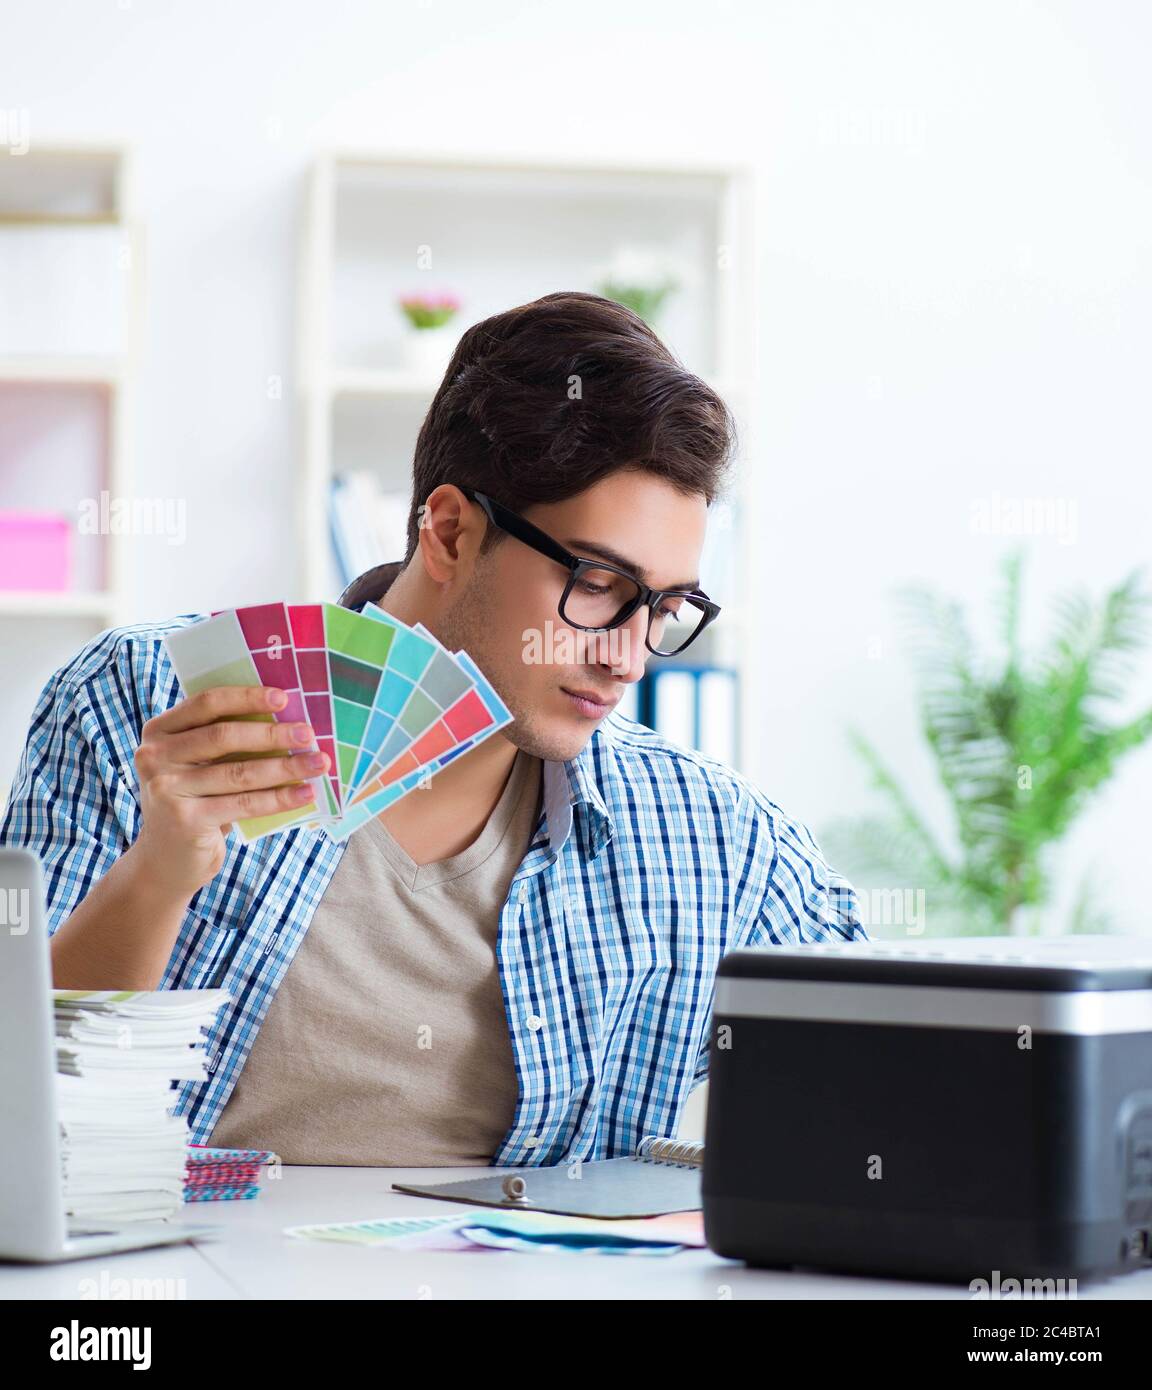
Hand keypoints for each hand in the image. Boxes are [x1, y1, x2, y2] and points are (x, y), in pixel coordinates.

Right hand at [128, 685, 327, 898]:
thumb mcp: (197, 765)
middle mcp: (154, 756)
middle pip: (223, 736)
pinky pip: (244, 803)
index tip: (283, 698)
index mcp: (159, 730)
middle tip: (309, 734)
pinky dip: (279, 798)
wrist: (167, 859)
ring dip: (285, 767)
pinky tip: (305, 793)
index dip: (246, 698)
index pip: (206, 704)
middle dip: (272, 734)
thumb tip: (286, 720)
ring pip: (238, 772)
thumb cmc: (195, 801)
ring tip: (318, 763)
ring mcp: (166, 789)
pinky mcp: (185, 820)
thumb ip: (222, 741)